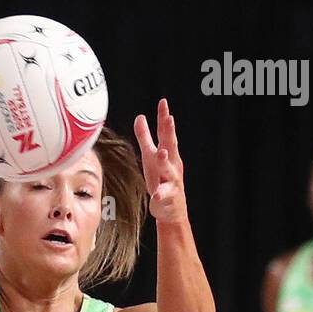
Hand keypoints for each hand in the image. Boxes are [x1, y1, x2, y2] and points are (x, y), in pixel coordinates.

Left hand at [133, 99, 187, 223]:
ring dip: (165, 160)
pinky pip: (165, 195)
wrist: (172, 209)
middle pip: (171, 145)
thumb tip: (140, 117)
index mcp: (168, 153)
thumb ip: (145, 137)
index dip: (164, 117)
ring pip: (169, 169)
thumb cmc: (161, 179)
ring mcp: (172, 180)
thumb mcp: (151, 157)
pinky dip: (161, 194)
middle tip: (169, 119)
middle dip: (170, 132)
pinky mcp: (169, 197)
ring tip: (161, 153)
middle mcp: (172, 164)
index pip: (165, 132)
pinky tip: (156, 195)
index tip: (163, 102)